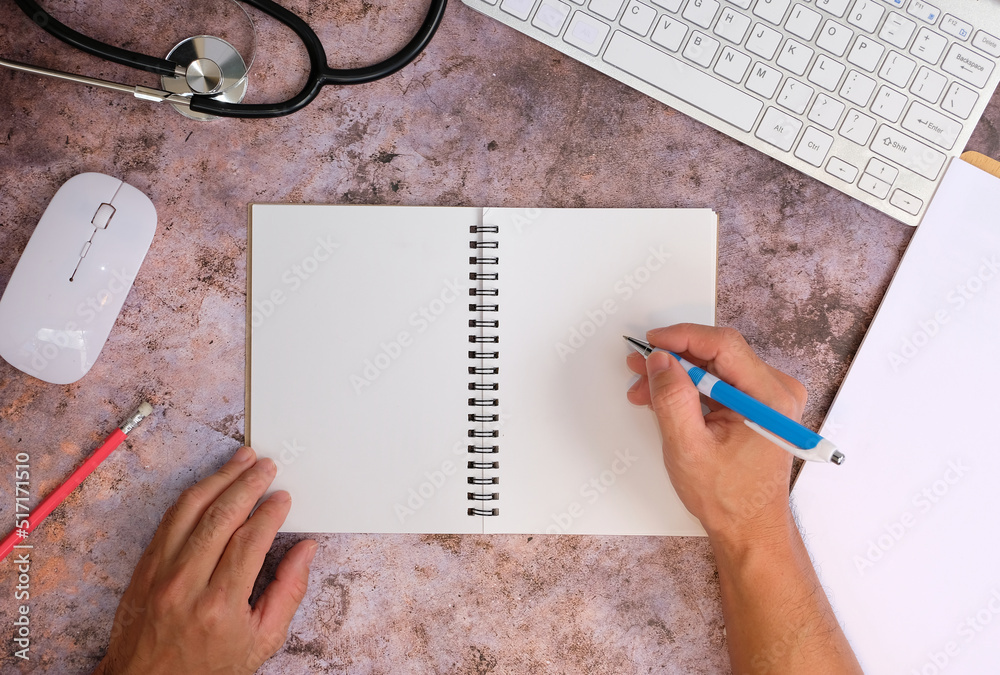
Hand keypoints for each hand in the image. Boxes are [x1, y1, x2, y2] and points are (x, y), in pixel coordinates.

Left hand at [94, 447, 316, 674]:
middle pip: (220, 517)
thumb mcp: (262, 640)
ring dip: (219, 479)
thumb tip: (305, 550)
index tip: (283, 497)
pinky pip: (169, 519)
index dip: (269, 513)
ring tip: (241, 460)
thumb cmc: (209, 666)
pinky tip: (211, 483)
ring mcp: (160, 574)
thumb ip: (288, 591)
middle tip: (266, 467)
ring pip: (190, 509)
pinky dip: (192, 496)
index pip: (249, 541)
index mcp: (220, 606)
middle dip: (247, 484)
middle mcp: (186, 585)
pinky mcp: (145, 567)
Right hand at [626, 324, 806, 545]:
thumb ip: (672, 399)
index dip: (682, 337)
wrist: (750, 529)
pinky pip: (722, 383)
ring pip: (716, 368)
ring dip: (679, 376)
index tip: (651, 342)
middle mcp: (778, 392)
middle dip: (674, 360)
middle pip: (719, 354)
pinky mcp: (759, 407)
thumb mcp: (688, 448)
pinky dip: (692, 389)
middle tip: (639, 368)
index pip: (724, 345)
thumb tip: (660, 360)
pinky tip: (666, 400)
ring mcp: (770, 399)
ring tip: (646, 390)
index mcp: (770, 399)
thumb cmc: (729, 498)